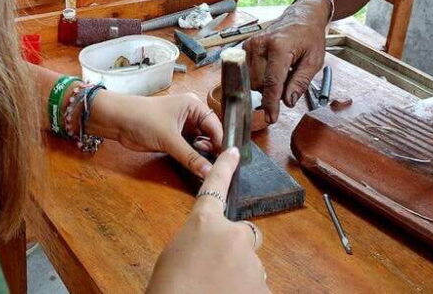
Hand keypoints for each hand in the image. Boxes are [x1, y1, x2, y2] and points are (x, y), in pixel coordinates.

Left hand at [90, 92, 222, 178]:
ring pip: (200, 144)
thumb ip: (190, 157)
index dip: (221, 143)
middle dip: (212, 150)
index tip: (226, 162)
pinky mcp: (174, 138)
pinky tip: (196, 168)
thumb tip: (209, 173)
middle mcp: (191, 115)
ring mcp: (183, 127)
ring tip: (206, 169)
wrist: (117, 121)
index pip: (216, 126)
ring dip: (202, 156)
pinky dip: (192, 158)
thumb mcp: (169, 139)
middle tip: (216, 168)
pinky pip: (189, 149)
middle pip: (210, 135)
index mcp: (194, 106)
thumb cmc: (142, 119)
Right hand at [147, 148, 268, 293]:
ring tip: (216, 288)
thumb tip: (209, 246)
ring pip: (251, 263)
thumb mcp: (175, 252)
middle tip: (218, 266)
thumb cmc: (169, 286)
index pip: (215, 186)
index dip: (225, 168)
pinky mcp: (263, 286)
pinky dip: (245, 291)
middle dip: (237, 245)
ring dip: (239, 274)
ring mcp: (251, 261)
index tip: (235, 153)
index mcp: (204, 222)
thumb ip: (197, 239)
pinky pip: (257, 286)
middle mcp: (232, 235)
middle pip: (245, 233)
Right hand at [244, 0, 328, 123]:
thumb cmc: (309, 37)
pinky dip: (259, 76)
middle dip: (272, 90)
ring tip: (281, 70)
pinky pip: (248, 72)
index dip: (271, 103)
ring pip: (251, 80)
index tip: (271, 118)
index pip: (272, 82)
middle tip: (289, 79)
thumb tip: (287, 101)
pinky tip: (270, 67)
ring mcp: (249, 45)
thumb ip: (300, 82)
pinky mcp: (244, 47)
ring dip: (265, 83)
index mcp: (279, 47)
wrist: (300, 16)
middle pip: (259, 84)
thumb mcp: (314, 61)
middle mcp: (260, 45)